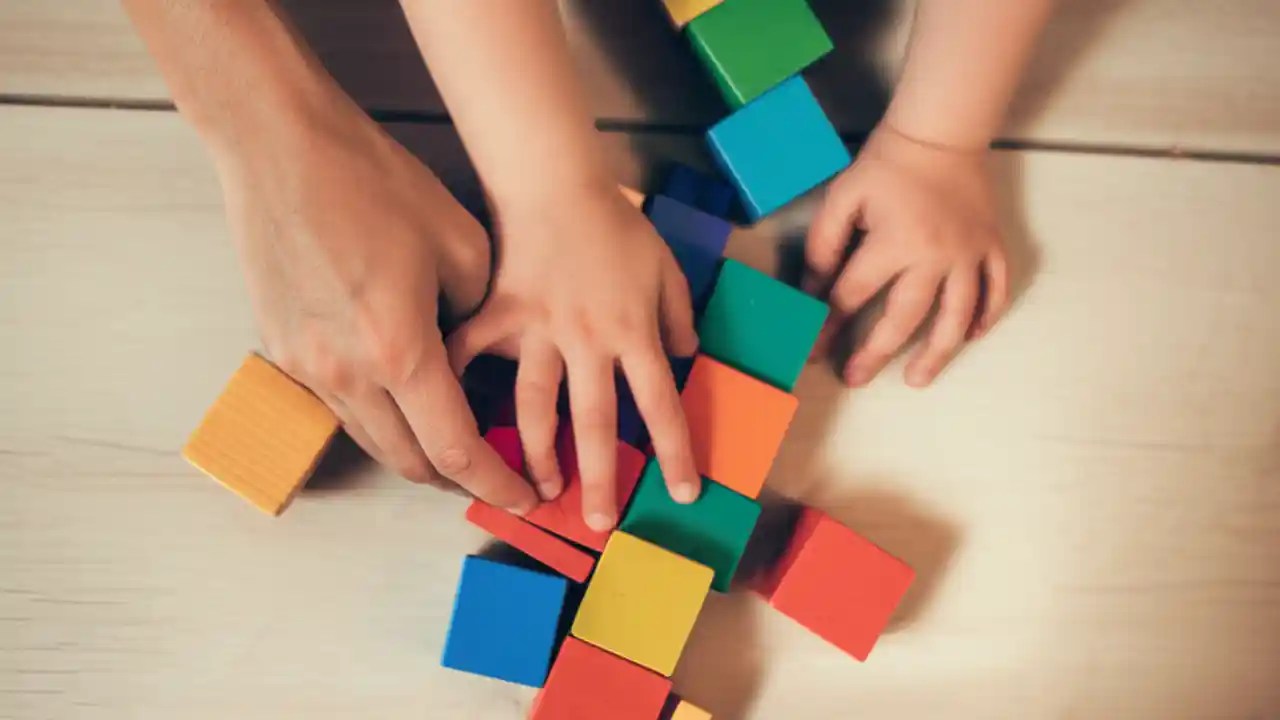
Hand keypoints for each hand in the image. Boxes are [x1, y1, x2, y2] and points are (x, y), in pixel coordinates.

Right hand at [214, 97, 537, 512]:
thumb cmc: (374, 185)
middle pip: (411, 462)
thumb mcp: (463, 246)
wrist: (281, 148)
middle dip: (460, 480)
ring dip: (418, 452)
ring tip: (455, 438)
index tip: (522, 498)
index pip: (457, 450)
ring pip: (372, 440)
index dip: (495, 484)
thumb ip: (483, 319)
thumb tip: (485, 357)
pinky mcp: (281, 350)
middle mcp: (346, 375)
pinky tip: (404, 398)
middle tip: (496, 474)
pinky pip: (341, 408)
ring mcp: (306, 368)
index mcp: (399, 352)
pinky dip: (380, 419)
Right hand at [448, 183, 700, 530]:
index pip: (661, 406)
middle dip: (599, 478)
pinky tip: (449, 417)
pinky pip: (475, 355)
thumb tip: (690, 355)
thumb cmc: (615, 224)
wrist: (558, 183)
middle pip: (596, 423)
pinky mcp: (500, 316)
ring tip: (537, 490)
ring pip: (537, 406)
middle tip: (598, 522)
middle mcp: (588, 343)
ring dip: (536, 453)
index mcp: (634, 333)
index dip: (676, 453)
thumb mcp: (665, 266)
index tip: (684, 493)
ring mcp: (540, 332)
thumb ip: (680, 313)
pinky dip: (460, 382)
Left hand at [805, 123, 1010, 387]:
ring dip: (937, 352)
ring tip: (917, 379)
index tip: (814, 349)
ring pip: (957, 316)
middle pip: (904, 318)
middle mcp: (935, 257)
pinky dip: (987, 316)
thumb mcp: (843, 197)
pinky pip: (996, 289)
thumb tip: (814, 290)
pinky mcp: (991, 246)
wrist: (941, 134)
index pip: (853, 295)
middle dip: (876, 353)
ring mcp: (968, 254)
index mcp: (894, 243)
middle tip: (856, 378)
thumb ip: (825, 244)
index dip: (829, 324)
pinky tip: (972, 337)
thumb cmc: (886, 165)